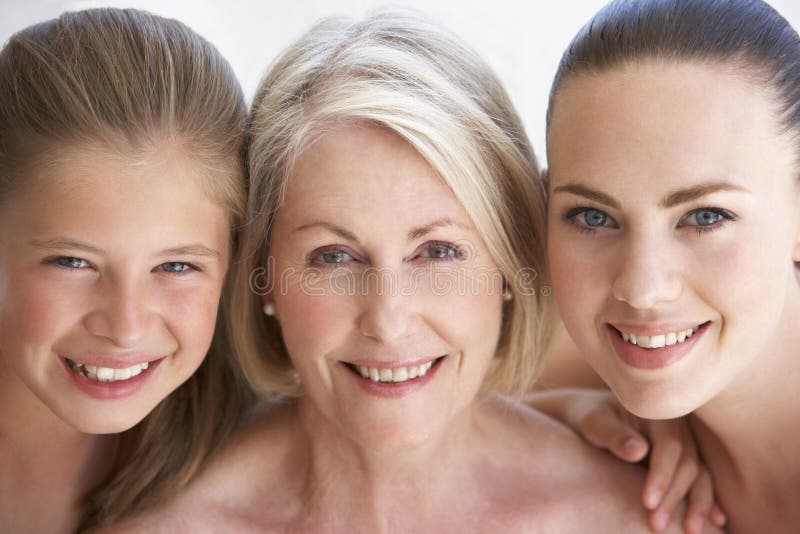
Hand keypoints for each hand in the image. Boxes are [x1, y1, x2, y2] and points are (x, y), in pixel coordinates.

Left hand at [527, 388, 726, 532]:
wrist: (593, 416)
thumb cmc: (591, 418)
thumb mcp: (595, 422)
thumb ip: (614, 434)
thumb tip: (639, 451)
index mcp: (658, 413)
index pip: (670, 446)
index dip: (663, 475)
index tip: (648, 503)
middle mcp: (678, 427)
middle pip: (688, 463)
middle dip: (675, 497)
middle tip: (657, 526)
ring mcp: (686, 442)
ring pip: (700, 474)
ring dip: (697, 504)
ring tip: (691, 532)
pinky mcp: (685, 458)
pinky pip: (702, 479)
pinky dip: (709, 499)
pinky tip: (718, 520)